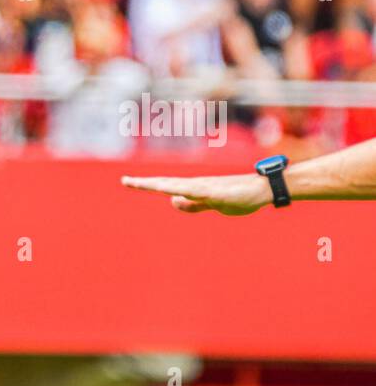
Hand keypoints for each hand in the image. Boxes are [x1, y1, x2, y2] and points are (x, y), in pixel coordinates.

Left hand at [120, 173, 272, 215]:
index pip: (164, 186)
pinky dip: (185, 191)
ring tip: (141, 184)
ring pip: (178, 186)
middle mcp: (196, 185)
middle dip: (145, 183)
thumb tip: (173, 201)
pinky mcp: (218, 193)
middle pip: (166, 183)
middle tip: (124, 181)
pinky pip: (198, 192)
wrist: (262, 190)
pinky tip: (174, 191)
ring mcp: (207, 188)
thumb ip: (193, 204)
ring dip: (160, 185)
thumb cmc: (239, 194)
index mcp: (193, 188)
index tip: (127, 182)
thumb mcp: (210, 203)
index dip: (146, 184)